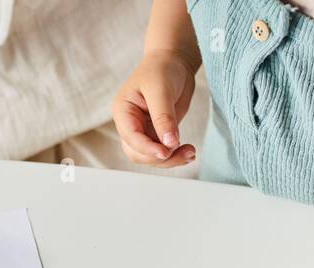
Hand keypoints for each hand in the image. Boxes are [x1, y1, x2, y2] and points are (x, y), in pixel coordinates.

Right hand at [112, 50, 198, 168]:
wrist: (174, 62)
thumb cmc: (162, 69)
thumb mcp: (161, 89)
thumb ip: (163, 117)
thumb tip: (169, 143)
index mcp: (124, 111)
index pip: (131, 138)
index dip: (147, 148)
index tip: (166, 152)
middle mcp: (131, 124)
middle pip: (139, 153)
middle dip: (160, 157)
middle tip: (183, 151)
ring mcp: (144, 131)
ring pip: (151, 157)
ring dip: (171, 159)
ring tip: (190, 152)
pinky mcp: (158, 134)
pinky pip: (164, 152)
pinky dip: (176, 155)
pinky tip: (189, 152)